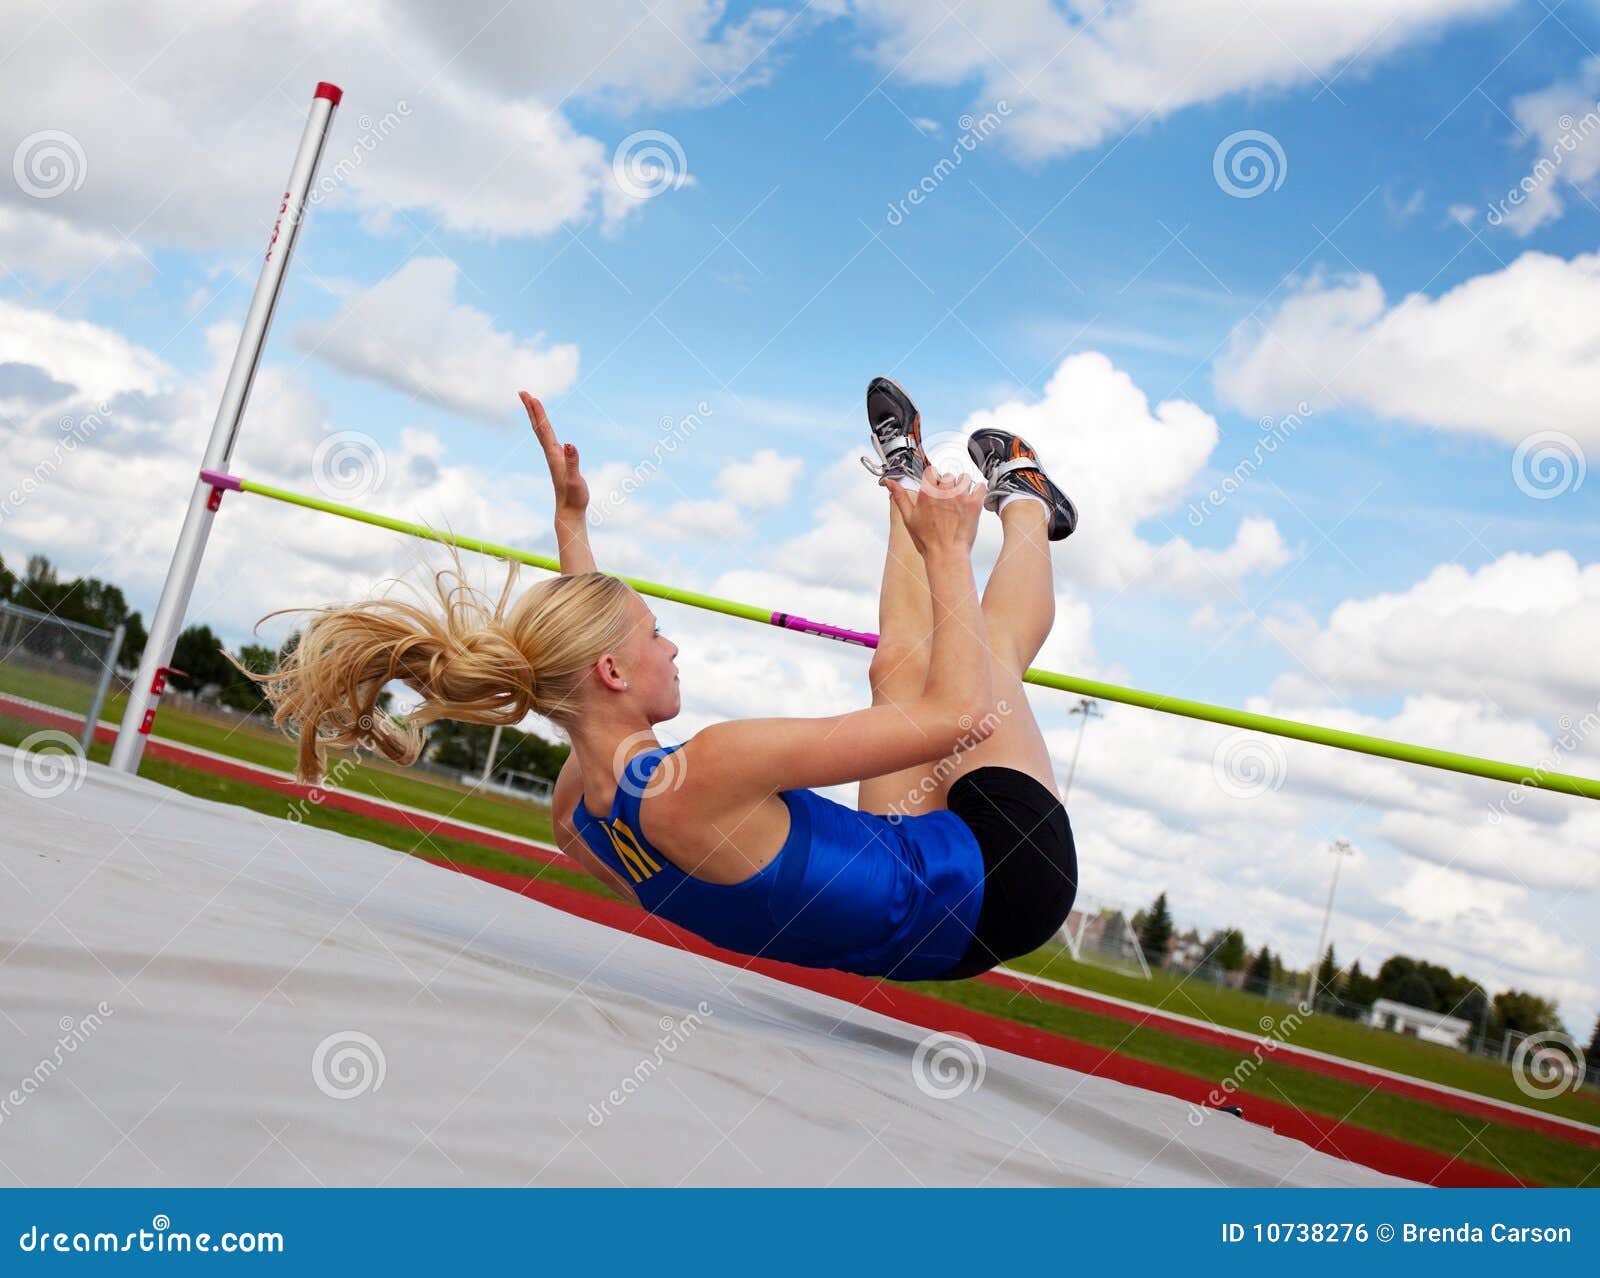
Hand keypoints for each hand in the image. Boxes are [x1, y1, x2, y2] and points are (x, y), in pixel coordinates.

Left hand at [521, 391, 587, 515]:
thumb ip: (572, 461)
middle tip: (522, 392)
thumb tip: (568, 443)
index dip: (538, 412)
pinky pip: (548, 439)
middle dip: (531, 409)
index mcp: (554, 455)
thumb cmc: (574, 497)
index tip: (531, 396)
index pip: (544, 429)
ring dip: (536, 417)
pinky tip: (546, 427)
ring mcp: (553, 457)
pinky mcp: (558, 461)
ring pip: (541, 433)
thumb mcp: (575, 479)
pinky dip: (545, 428)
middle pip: (538, 427)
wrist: (569, 511)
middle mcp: (551, 454)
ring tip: (532, 403)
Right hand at [883, 467, 983, 555]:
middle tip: (947, 501)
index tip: (935, 490)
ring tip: (959, 502)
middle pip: (947, 475)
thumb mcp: (908, 518)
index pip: (931, 471)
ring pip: (963, 478)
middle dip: (947, 485)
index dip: (933, 481)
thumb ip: (899, 496)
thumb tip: (889, 482)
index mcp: (926, 493)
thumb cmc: (927, 541)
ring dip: (962, 486)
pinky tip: (972, 499)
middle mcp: (943, 492)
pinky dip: (978, 490)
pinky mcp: (974, 503)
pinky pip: (980, 486)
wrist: (946, 555)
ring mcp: (960, 496)